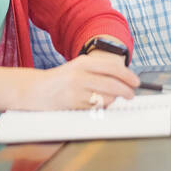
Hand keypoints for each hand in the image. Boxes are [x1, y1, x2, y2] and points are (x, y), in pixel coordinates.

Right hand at [25, 52, 139, 110]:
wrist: (34, 90)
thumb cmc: (60, 80)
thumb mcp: (78, 68)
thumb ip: (99, 71)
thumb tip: (124, 80)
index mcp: (83, 62)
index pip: (112, 67)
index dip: (128, 76)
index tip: (136, 82)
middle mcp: (80, 74)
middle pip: (112, 84)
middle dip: (126, 91)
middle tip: (131, 95)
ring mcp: (76, 90)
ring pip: (105, 98)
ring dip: (111, 101)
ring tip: (106, 99)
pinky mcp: (73, 104)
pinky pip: (95, 108)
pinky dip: (99, 108)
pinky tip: (93, 104)